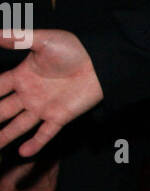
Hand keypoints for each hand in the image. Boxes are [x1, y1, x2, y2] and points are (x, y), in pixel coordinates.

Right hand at [0, 29, 102, 156]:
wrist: (99, 63)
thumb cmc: (73, 49)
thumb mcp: (44, 40)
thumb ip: (19, 38)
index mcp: (21, 76)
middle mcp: (28, 94)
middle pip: (2, 110)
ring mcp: (42, 107)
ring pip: (18, 125)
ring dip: (4, 136)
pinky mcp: (59, 117)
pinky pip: (44, 133)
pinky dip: (35, 143)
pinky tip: (22, 152)